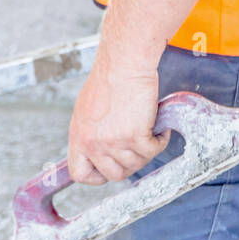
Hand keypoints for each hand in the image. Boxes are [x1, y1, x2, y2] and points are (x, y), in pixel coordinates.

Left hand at [68, 56, 167, 184]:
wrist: (123, 64)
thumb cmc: (108, 81)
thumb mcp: (87, 112)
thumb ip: (91, 134)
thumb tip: (100, 151)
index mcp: (78, 137)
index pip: (80, 174)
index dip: (97, 176)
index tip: (110, 168)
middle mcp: (93, 143)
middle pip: (114, 174)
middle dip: (129, 164)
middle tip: (137, 146)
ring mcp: (113, 142)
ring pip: (136, 164)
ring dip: (146, 150)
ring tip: (147, 130)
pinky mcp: (134, 136)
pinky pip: (153, 151)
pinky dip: (160, 140)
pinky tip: (158, 128)